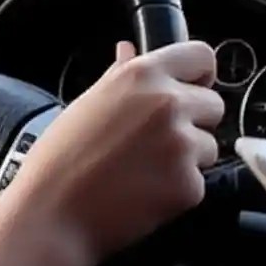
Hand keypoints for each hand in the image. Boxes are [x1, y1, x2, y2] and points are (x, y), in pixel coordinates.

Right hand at [5, 40, 224, 265]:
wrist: (51, 215)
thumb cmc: (59, 160)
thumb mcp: (86, 104)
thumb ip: (119, 75)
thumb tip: (129, 51)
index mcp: (142, 76)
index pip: (201, 56)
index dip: (199, 75)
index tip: (192, 89)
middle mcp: (168, 104)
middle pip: (214, 105)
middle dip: (195, 122)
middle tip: (157, 142)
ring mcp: (182, 145)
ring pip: (209, 147)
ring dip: (187, 159)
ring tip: (143, 170)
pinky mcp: (189, 185)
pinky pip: (198, 183)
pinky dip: (177, 191)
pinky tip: (143, 193)